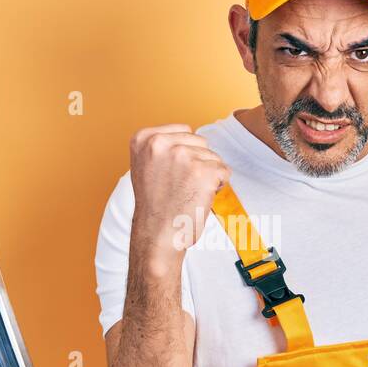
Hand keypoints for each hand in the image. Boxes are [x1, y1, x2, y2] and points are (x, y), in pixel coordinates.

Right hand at [129, 124, 230, 275]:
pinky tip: (199, 198)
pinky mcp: (203, 171)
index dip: (184, 154)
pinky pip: (224, 171)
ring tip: (187, 193)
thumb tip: (193, 136)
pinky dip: (218, 186)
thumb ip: (164, 147)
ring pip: (213, 157)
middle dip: (198, 163)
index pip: (184, 131)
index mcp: (143, 138)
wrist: (157, 235)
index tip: (169, 174)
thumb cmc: (155, 205)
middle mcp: (160, 143)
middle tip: (180, 186)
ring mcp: (182, 156)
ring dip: (207, 175)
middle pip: (201, 141)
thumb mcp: (146, 165)